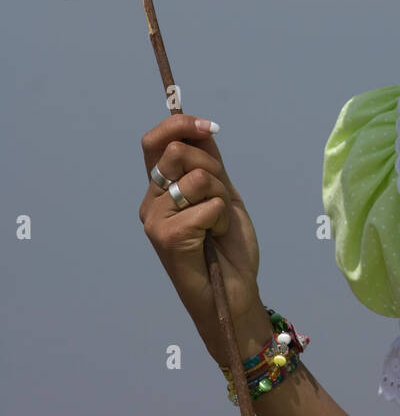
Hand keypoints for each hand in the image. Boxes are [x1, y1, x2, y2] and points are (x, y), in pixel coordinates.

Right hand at [139, 113, 263, 357]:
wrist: (233, 290)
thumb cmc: (227, 244)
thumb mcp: (221, 192)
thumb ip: (209, 160)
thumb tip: (200, 126)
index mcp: (161, 188)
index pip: (154, 141)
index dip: (179, 125)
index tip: (208, 126)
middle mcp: (151, 201)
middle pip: (178, 152)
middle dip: (212, 167)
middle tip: (219, 196)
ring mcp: (154, 219)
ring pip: (198, 177)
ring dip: (220, 197)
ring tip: (217, 224)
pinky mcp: (165, 236)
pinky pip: (208, 205)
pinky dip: (222, 218)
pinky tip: (215, 237)